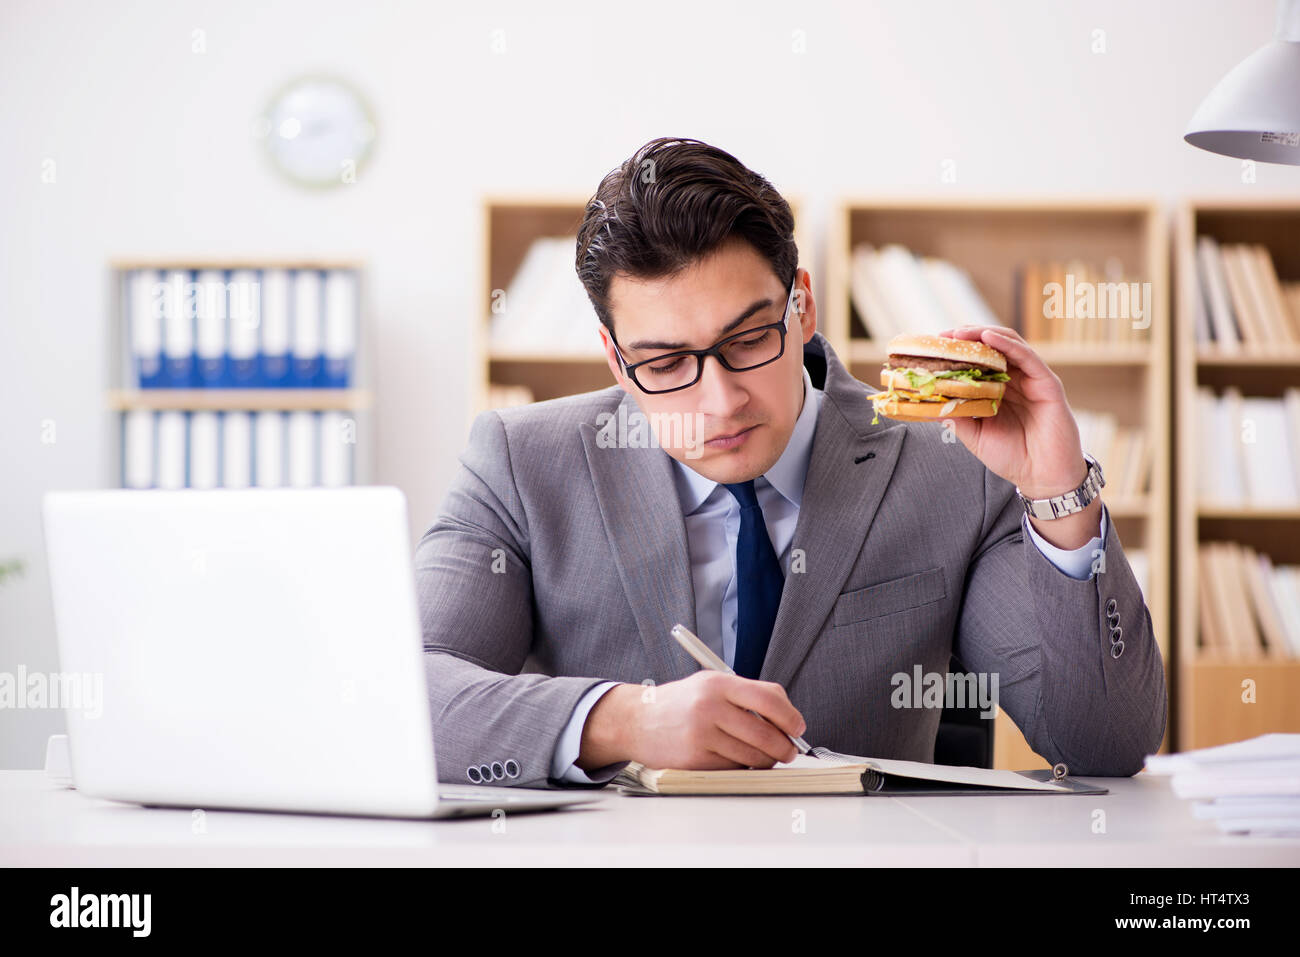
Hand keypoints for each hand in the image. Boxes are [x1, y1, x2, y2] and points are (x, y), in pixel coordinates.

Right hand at [578, 671, 805, 771]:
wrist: (637, 720)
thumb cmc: (680, 703)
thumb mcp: (711, 684)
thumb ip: (747, 695)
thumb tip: (786, 716)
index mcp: (718, 684)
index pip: (769, 699)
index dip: (790, 717)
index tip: (798, 727)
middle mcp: (709, 707)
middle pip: (765, 733)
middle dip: (784, 747)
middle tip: (788, 750)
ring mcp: (701, 734)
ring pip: (752, 756)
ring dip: (765, 761)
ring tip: (764, 756)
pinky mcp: (695, 759)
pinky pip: (733, 769)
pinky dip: (742, 768)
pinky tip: (736, 760)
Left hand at [937, 325, 1099, 548]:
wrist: (1043, 477)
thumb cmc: (1013, 456)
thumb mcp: (975, 436)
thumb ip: (956, 417)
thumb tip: (928, 405)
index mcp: (1000, 390)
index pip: (979, 361)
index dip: (959, 352)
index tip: (935, 347)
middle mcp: (1016, 380)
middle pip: (992, 348)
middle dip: (968, 337)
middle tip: (944, 336)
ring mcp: (1032, 380)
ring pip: (1009, 345)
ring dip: (984, 334)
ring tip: (961, 333)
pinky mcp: (1048, 384)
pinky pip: (1027, 357)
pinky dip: (1007, 344)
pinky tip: (989, 338)